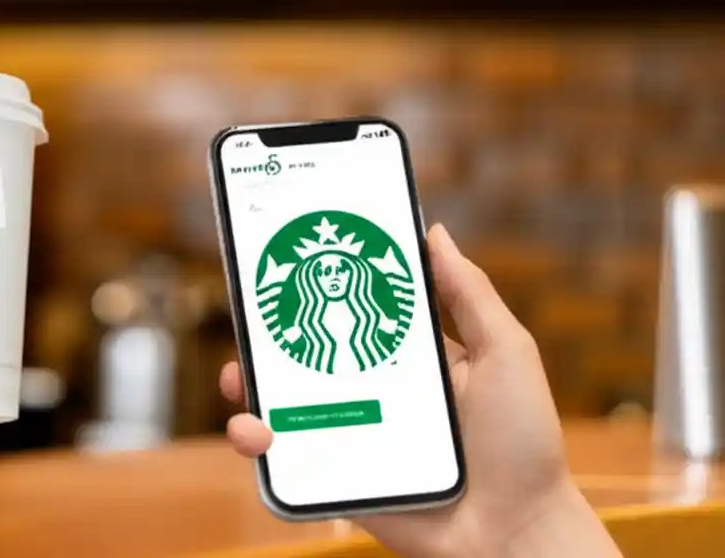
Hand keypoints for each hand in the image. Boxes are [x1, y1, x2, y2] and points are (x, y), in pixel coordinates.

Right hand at [220, 225, 620, 557]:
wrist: (517, 532)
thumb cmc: (523, 443)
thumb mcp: (506, 353)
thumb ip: (469, 294)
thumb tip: (434, 232)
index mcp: (404, 358)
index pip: (349, 312)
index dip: (316, 288)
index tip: (285, 261)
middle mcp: (370, 393)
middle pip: (301, 356)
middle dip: (262, 336)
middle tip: (248, 318)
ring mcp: (350, 436)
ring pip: (281, 406)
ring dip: (246, 389)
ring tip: (237, 378)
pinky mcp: (337, 480)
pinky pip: (285, 463)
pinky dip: (258, 446)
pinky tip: (257, 433)